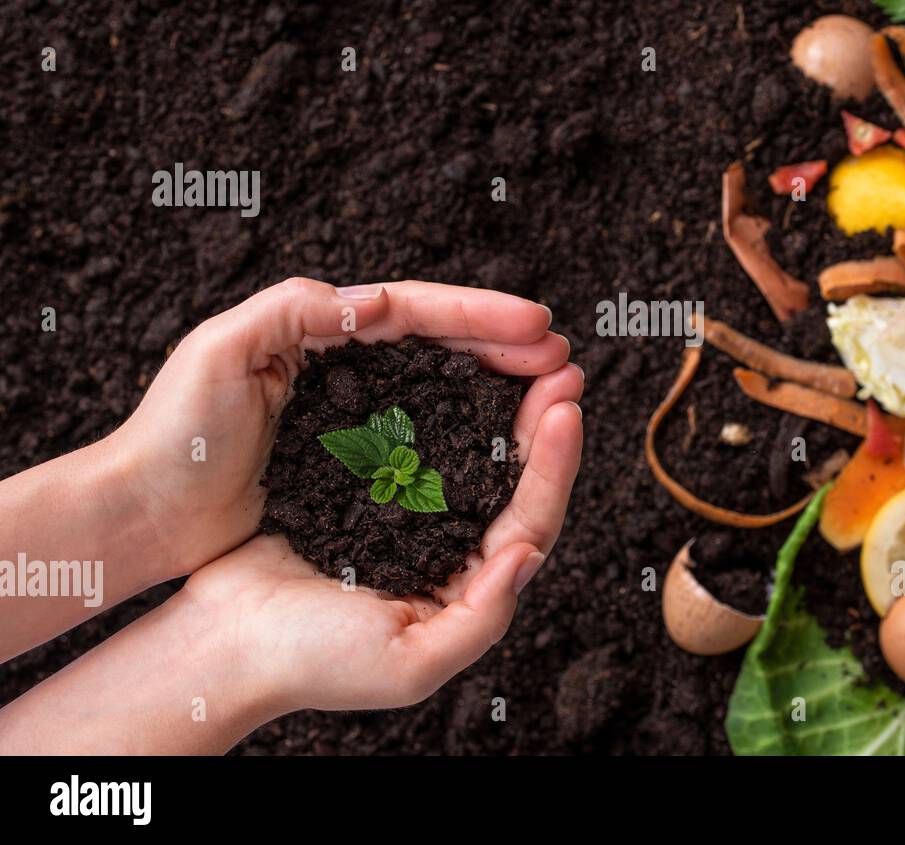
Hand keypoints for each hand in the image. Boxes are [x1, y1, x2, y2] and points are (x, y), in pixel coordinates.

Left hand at [111, 277, 573, 579]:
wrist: (143, 513)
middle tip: (562, 357)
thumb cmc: (173, 433)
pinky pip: (426, 432)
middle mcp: (344, 363)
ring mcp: (353, 411)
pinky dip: (469, 428)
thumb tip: (378, 299)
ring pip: (443, 383)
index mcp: (319, 329)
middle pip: (442, 342)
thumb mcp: (220, 351)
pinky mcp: (353, 460)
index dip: (479, 314)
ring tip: (549, 388)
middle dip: (506, 344)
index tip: (537, 325)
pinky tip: (502, 437)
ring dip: (498, 382)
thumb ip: (292, 311)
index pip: (413, 310)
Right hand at [179, 393, 581, 713]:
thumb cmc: (308, 662)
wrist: (222, 644)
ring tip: (524, 354)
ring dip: (500, 402)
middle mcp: (446, 544)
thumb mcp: (408, 664)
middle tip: (562, 364)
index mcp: (465, 585)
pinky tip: (454, 367)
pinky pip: (413, 435)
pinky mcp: (362, 482)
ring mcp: (406, 510)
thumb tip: (527, 555)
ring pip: (468, 448)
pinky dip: (439, 400)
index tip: (568, 410)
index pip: (530, 520)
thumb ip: (479, 619)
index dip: (554, 466)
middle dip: (541, 418)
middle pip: (511, 476)